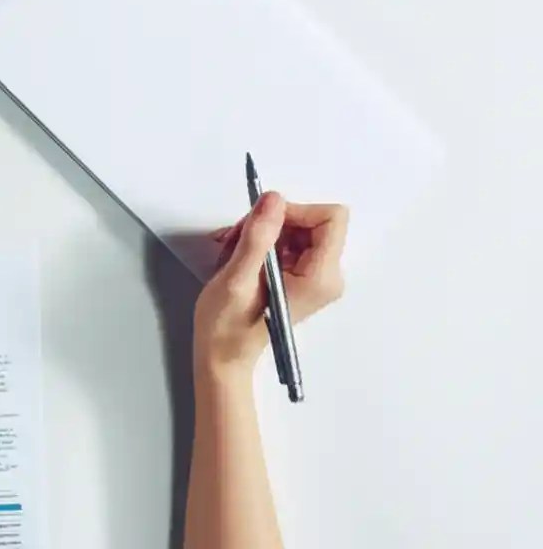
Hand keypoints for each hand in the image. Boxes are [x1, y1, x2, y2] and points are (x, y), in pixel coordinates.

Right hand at [195, 192, 348, 374]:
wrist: (222, 355)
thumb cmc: (227, 326)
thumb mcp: (237, 279)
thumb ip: (258, 237)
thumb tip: (274, 199)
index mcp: (320, 278)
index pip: (331, 218)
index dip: (295, 211)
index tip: (262, 223)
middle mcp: (326, 276)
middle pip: (312, 221)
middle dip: (271, 222)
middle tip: (238, 237)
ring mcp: (314, 276)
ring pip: (296, 228)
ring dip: (261, 232)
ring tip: (233, 251)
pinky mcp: (301, 276)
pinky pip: (287, 241)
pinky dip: (261, 241)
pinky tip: (238, 256)